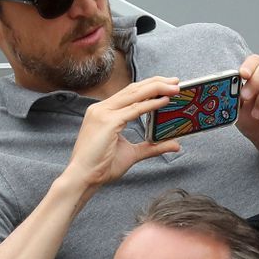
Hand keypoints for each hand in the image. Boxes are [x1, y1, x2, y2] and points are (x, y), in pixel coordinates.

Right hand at [64, 76, 180, 190]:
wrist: (83, 178)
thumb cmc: (101, 167)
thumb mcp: (132, 153)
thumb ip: (152, 147)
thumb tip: (175, 145)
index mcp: (103, 112)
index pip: (128, 93)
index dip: (148, 86)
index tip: (166, 84)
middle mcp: (101, 109)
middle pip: (133, 89)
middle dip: (156, 82)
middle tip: (176, 80)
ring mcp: (103, 113)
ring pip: (134, 94)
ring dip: (157, 89)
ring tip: (175, 87)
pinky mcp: (108, 122)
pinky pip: (135, 109)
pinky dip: (151, 104)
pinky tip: (165, 101)